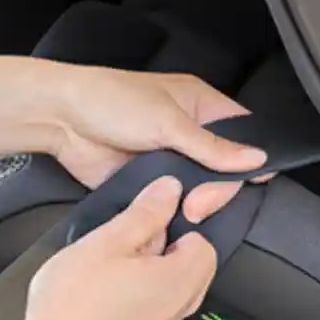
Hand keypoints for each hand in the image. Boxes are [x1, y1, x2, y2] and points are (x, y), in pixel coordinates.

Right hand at [19, 176, 215, 319]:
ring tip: (114, 268)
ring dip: (153, 274)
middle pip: (193, 269)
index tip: (151, 225)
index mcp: (178, 281)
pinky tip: (107, 294)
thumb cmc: (73, 300)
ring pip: (173, 291)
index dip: (179, 229)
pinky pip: (154, 311)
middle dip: (168, 251)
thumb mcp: (108, 241)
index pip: (206, 245)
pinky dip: (141, 298)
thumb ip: (145, 213)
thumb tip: (171, 190)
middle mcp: (178, 310)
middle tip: (128, 245)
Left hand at [43, 64, 268, 222]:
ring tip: (187, 212)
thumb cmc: (112, 101)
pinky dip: (178, 211)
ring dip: (200, 203)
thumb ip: (213, 147)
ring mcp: (172, 160)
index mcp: (201, 107)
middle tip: (199, 203)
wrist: (62, 120)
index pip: (244, 133)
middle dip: (219, 189)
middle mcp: (191, 134)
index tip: (250, 181)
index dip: (252, 157)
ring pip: (202, 189)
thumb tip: (257, 159)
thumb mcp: (169, 122)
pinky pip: (174, 201)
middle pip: (226, 169)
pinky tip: (177, 218)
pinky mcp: (151, 182)